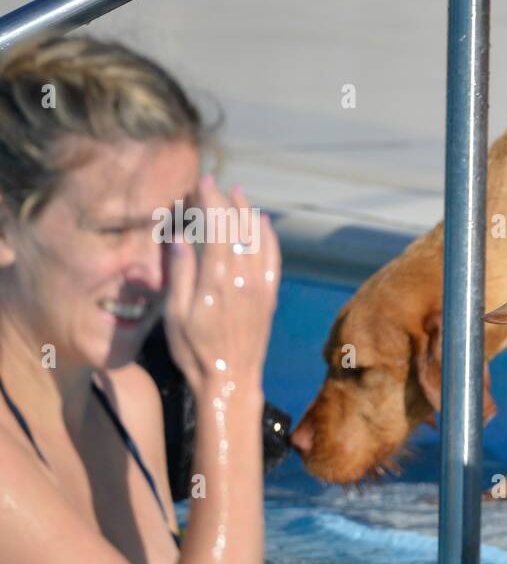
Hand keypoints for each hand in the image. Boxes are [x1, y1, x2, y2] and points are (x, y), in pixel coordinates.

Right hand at [164, 176, 280, 390]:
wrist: (231, 381)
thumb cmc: (195, 352)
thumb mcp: (175, 316)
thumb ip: (179, 275)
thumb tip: (179, 239)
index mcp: (217, 281)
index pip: (216, 229)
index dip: (210, 201)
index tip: (203, 182)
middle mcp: (243, 279)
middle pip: (238, 229)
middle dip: (227, 202)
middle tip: (217, 184)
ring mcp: (260, 288)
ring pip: (258, 240)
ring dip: (249, 214)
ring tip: (240, 194)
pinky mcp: (270, 298)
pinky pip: (274, 260)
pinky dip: (269, 238)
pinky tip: (264, 225)